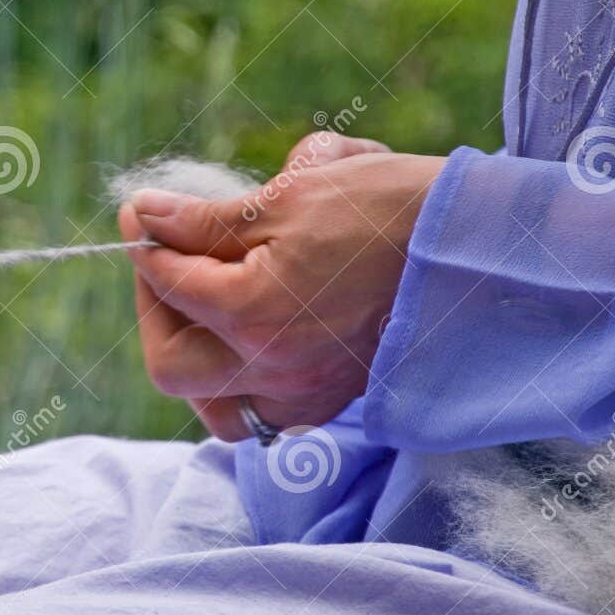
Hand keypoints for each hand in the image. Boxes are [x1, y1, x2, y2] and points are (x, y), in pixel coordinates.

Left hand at [118, 134, 445, 440]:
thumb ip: (202, 221)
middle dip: (154, 310)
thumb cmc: (384, 208)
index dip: (145, 242)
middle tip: (164, 261)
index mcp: (255, 313)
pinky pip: (262, 416)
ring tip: (198, 308)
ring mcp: (305, 394)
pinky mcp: (331, 402)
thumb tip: (142, 216)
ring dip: (192, 360)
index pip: (167, 283)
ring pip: (212, 407)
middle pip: (169, 366)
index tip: (141, 212)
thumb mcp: (285, 198)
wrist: (474, 243)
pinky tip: (244, 337)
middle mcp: (274, 368)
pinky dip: (239, 383)